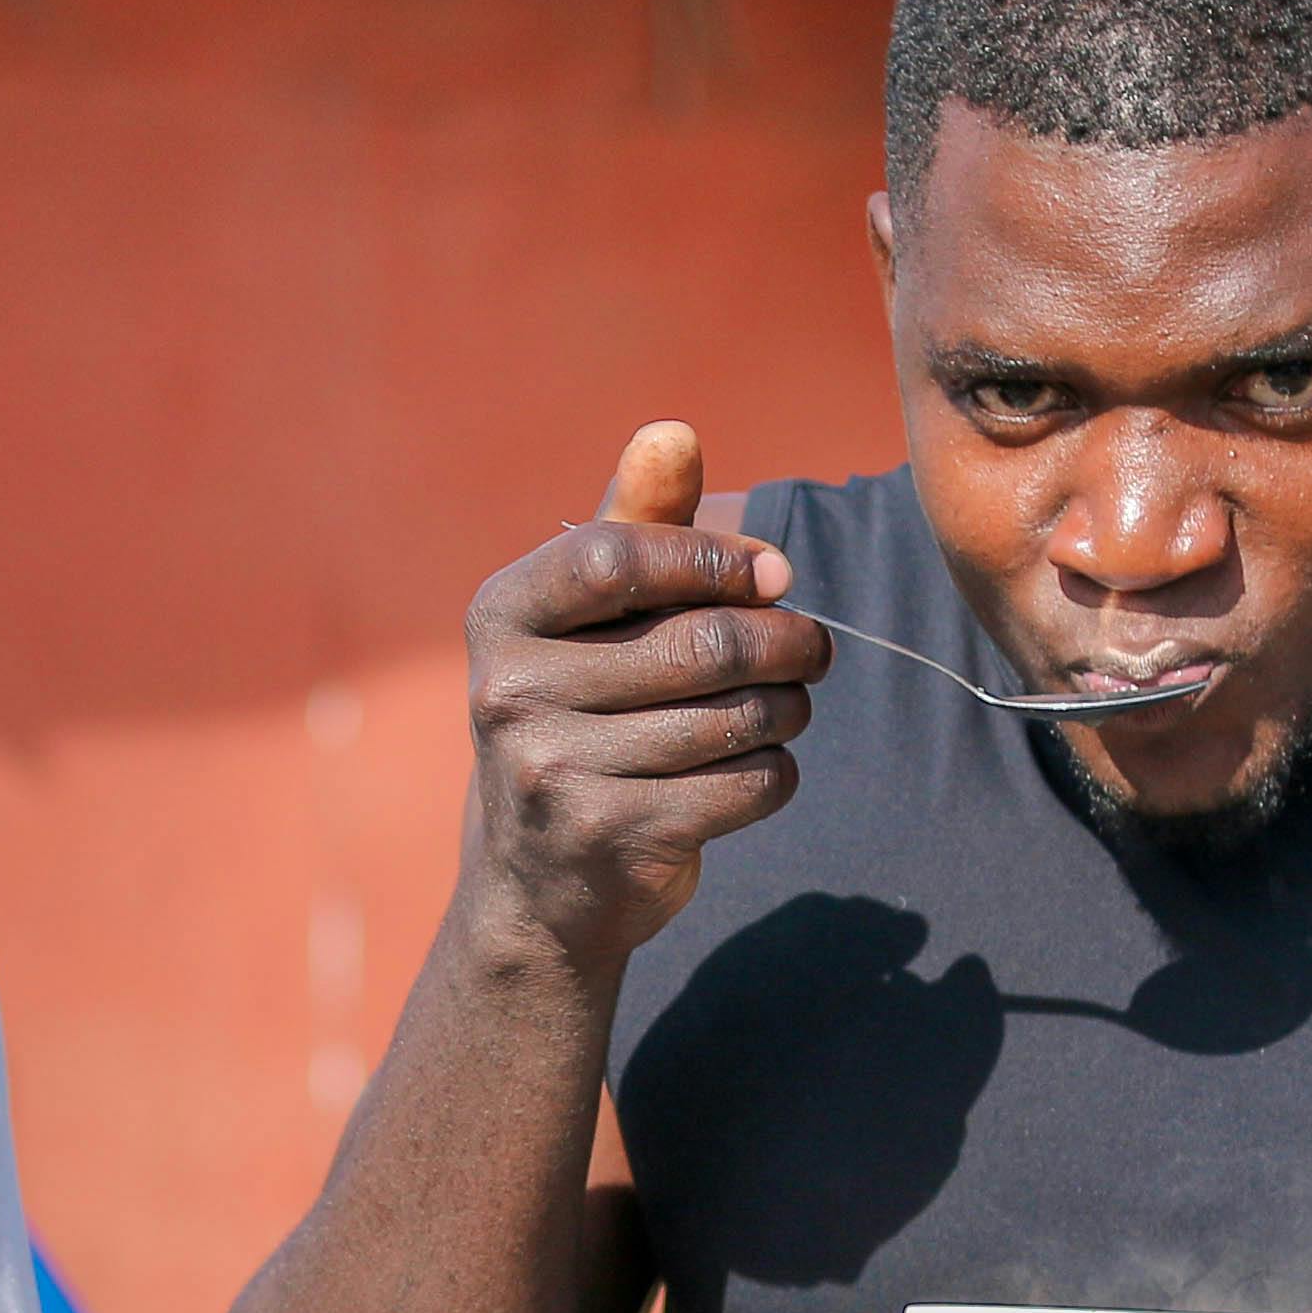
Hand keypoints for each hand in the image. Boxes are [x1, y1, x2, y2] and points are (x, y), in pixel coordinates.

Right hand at [456, 423, 822, 976]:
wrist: (541, 881)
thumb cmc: (583, 714)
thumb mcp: (590, 618)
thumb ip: (635, 525)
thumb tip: (673, 431)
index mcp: (499, 615)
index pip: (615, 553)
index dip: (713, 557)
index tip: (770, 576)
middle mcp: (508, 691)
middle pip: (700, 642)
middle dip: (784, 641)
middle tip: (812, 648)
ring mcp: (552, 771)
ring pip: (735, 717)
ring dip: (788, 709)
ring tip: (785, 707)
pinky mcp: (610, 837)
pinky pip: (745, 784)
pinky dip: (775, 774)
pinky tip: (755, 770)